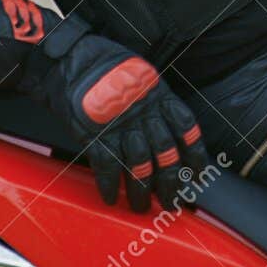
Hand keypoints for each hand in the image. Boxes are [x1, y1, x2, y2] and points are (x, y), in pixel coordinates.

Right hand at [0, 0, 210, 212]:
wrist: (66, 59)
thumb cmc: (101, 62)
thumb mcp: (139, 72)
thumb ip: (153, 98)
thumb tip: (164, 123)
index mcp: (158, 94)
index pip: (186, 127)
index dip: (195, 151)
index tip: (200, 171)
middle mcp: (143, 112)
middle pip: (165, 154)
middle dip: (171, 182)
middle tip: (173, 202)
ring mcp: (120, 124)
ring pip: (139, 166)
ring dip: (141, 191)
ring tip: (142, 208)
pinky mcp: (95, 133)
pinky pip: (106, 166)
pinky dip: (109, 185)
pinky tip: (112, 198)